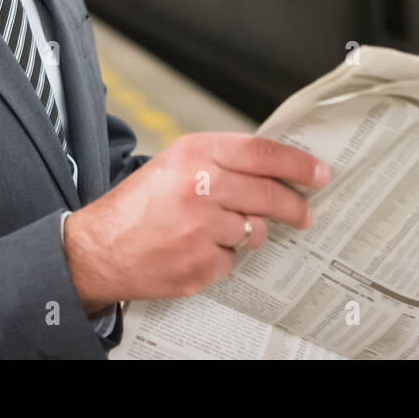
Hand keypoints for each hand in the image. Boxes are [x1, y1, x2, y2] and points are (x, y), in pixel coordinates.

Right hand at [63, 133, 330, 313]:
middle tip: (304, 213)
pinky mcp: (200, 264)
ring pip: (253, 230)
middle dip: (294, 206)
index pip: (262, 153)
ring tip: (220, 230)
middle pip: (267, 194)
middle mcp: (199, 187)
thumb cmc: (137, 205)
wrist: (98, 248)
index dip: (298, 163)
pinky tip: (198, 250)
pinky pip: (233, 260)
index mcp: (194, 155)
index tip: (320, 173)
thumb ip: (220, 162)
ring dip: (247, 232)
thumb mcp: (174, 164)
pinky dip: (222, 257)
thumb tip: (273, 169)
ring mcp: (201, 229)